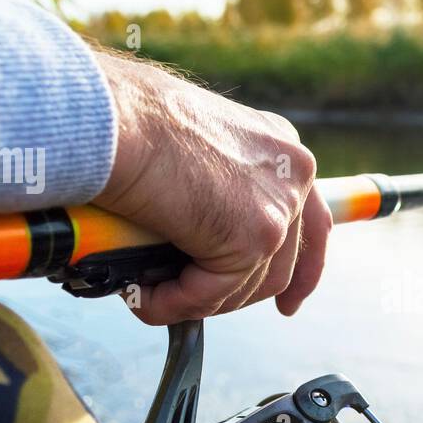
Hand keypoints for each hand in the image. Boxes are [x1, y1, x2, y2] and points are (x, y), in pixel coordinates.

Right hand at [92, 52, 329, 325]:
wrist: (112, 117)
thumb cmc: (129, 120)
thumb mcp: (192, 146)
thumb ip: (213, 186)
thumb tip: (196, 235)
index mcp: (280, 148)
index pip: (310, 221)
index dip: (303, 269)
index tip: (288, 303)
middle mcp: (292, 173)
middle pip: (284, 262)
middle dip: (241, 295)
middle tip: (197, 305)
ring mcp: (278, 207)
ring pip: (249, 286)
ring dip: (199, 301)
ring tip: (153, 296)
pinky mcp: (255, 237)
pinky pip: (215, 292)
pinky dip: (177, 303)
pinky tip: (144, 299)